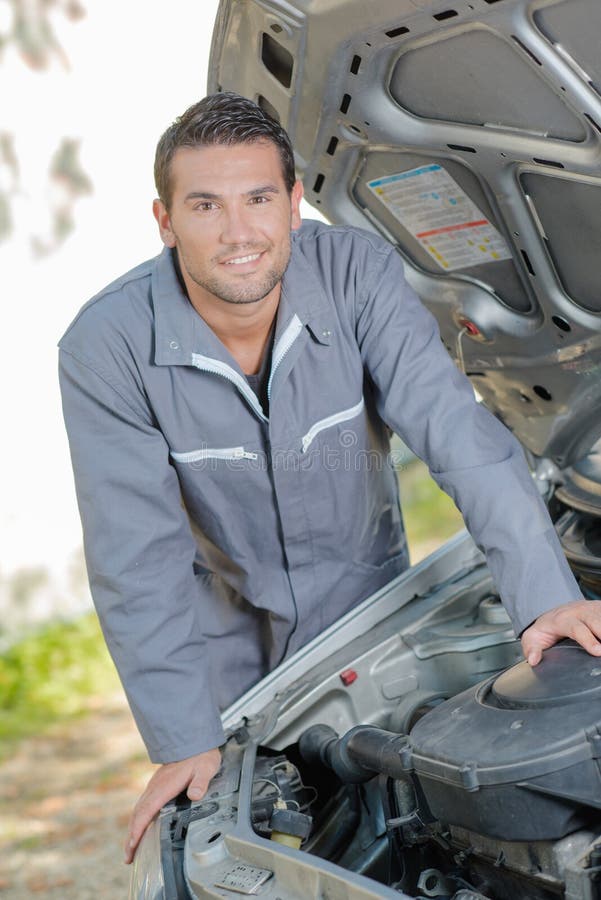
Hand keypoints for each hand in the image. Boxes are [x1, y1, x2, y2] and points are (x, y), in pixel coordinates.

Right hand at [124, 746, 220, 863]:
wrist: (194, 740)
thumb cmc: (200, 756)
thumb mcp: (205, 769)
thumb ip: (200, 783)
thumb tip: (195, 795)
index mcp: (164, 787)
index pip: (146, 811)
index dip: (138, 830)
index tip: (132, 845)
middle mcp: (155, 787)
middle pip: (138, 814)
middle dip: (131, 836)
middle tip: (128, 857)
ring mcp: (155, 786)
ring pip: (139, 810)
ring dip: (133, 829)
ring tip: (131, 848)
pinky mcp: (158, 785)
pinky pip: (144, 805)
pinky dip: (139, 819)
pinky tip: (141, 826)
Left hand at [521, 600, 600, 666]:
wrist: (554, 613)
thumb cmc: (546, 628)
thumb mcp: (533, 637)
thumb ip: (531, 648)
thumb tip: (533, 660)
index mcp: (562, 619)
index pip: (576, 628)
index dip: (588, 640)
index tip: (598, 651)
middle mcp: (579, 612)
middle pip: (596, 621)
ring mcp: (592, 610)